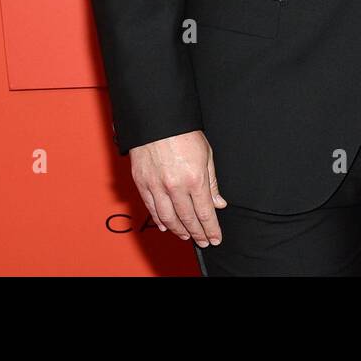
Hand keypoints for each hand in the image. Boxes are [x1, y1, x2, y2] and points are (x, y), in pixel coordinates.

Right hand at [130, 130, 225, 246]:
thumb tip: (218, 203)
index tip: (215, 238)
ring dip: (179, 230)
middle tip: (203, 241)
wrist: (157, 119)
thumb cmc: (183, 133)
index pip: (205, 213)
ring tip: (187, 236)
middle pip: (187, 219)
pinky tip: (166, 226)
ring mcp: (156, 186)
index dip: (211, 228)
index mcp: (194, 178)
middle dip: (197, 233)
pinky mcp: (142, 183)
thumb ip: (212, 182)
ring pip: (168, 218)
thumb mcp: (206, 155)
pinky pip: (152, 208)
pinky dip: (160, 220)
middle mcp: (175, 186)